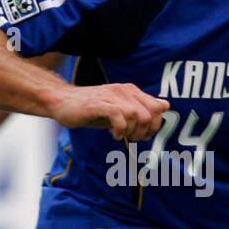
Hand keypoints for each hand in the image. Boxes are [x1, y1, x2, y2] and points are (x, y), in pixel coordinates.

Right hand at [51, 84, 169, 141]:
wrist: (62, 102)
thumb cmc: (92, 108)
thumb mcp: (120, 109)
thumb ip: (142, 108)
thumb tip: (165, 105)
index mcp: (131, 91)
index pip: (158, 108)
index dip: (154, 126)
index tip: (141, 135)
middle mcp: (123, 90)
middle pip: (150, 114)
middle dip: (144, 132)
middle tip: (131, 138)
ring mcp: (110, 96)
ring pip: (136, 116)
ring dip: (131, 132)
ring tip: (121, 136)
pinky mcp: (98, 104)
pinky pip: (119, 116)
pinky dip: (119, 130)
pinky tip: (113, 134)